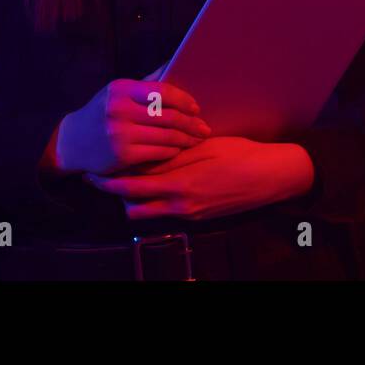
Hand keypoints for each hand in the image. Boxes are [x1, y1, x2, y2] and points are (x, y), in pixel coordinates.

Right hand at [53, 73, 210, 175]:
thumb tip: (174, 64)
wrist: (72, 142)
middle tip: (204, 127)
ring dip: (187, 138)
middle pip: (168, 116)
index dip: (184, 99)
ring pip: (167, 135)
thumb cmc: (101, 113)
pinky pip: (159, 152)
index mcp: (121, 90)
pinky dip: (173, 150)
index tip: (195, 107)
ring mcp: (121, 134)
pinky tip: (179, 149)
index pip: (162, 91)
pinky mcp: (123, 155)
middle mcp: (119, 110)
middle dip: (191, 122)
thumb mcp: (116, 93)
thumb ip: (145, 83)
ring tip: (197, 138)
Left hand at [83, 136, 315, 220]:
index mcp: (180, 186)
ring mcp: (190, 214)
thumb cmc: (239, 155)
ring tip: (130, 177)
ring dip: (134, 199)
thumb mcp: (203, 148)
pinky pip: (165, 211)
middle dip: (115, 193)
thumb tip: (141, 155)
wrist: (270, 177)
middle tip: (103, 175)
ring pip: (147, 213)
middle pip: (133, 207)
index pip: (132, 188)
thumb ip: (171, 155)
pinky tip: (157, 181)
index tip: (94, 169)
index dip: (109, 180)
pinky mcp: (198, 216)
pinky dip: (154, 200)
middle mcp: (181, 206)